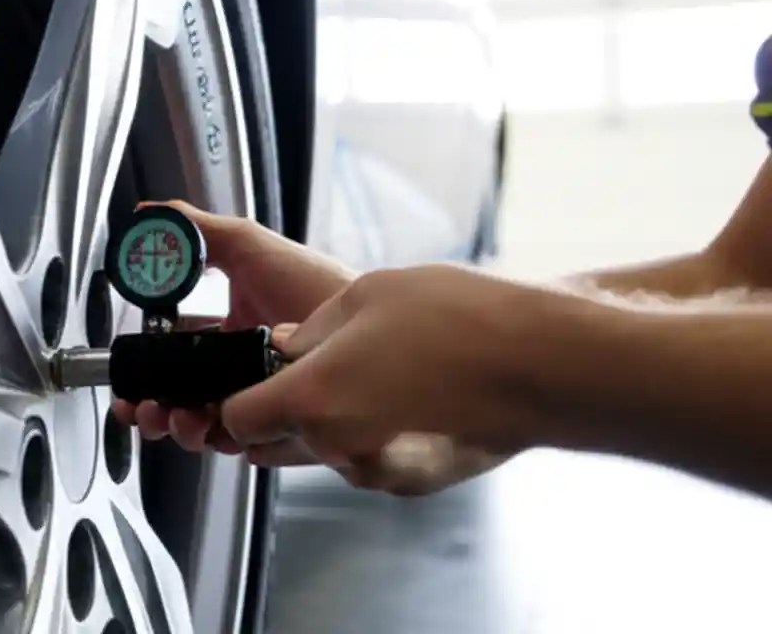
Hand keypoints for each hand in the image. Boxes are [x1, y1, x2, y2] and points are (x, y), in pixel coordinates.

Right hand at [111, 200, 352, 452]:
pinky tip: (206, 428)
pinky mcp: (283, 425)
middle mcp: (241, 367)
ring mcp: (261, 397)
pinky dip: (214, 440)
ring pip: (204, 422)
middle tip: (140, 407)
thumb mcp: (248, 246)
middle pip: (181, 395)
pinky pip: (239, 441)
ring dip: (176, 423)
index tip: (125, 376)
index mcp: (228, 329)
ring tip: (171, 417)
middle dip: (152, 405)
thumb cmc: (315, 283)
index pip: (174, 352)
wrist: (366, 326)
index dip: (145, 367)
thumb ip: (196, 231)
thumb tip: (150, 214)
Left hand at [221, 264, 541, 489]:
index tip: (250, 374)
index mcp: (309, 400)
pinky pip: (366, 460)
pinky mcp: (412, 482)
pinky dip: (367, 434)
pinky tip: (399, 396)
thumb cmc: (456, 320)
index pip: (237, 420)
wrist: (541, 363)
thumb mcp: (365, 296)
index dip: (237, 395)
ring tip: (361, 374)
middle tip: (302, 369)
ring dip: (323, 422)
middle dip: (276, 410)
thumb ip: (311, 330)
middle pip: (273, 444)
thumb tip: (287, 347)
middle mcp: (335, 447)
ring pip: (321, 453)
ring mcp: (376, 471)